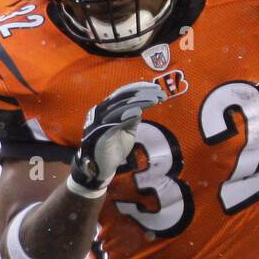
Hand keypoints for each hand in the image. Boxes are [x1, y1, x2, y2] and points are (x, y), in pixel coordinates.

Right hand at [68, 81, 165, 195]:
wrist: (101, 169)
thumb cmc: (114, 150)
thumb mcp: (127, 131)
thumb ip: (132, 119)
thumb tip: (140, 107)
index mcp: (106, 110)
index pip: (123, 94)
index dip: (140, 89)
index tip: (156, 89)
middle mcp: (100, 111)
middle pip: (122, 96)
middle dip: (142, 92)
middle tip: (159, 91)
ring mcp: (99, 120)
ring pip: (120, 105)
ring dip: (139, 100)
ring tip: (154, 99)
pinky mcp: (100, 132)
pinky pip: (115, 119)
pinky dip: (128, 113)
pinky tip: (140, 110)